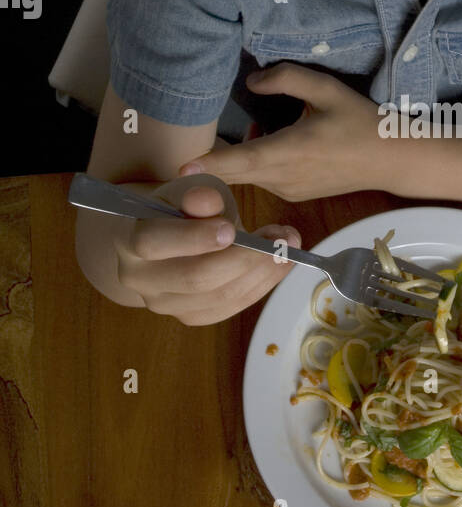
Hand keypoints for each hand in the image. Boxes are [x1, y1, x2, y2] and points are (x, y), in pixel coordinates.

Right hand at [115, 180, 301, 325]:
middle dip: (245, 257)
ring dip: (262, 271)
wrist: (166, 235)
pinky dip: (261, 285)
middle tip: (281, 237)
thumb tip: (207, 201)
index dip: (193, 237)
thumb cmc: (178, 207)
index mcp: (128, 239)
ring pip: (220, 296)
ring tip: (288, 245)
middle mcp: (139, 278)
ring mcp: (164, 303)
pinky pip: (230, 307)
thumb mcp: (185, 190)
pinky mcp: (190, 316)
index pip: (153, 242)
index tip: (231, 229)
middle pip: (195, 278)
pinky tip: (279, 265)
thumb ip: (196, 195)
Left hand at [177, 62, 388, 200]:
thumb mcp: (326, 89)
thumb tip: (251, 81)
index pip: (240, 161)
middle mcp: (283, 177)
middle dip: (206, 164)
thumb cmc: (359, 121)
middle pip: (233, 173)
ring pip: (246, 176)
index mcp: (288, 151)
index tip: (180, 168)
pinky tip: (266, 142)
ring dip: (232, 160)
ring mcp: (287, 191)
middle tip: (178, 150)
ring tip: (227, 136)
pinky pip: (261, 179)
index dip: (209, 165)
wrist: (389, 160)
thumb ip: (286, 79)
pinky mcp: (293, 195)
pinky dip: (252, 164)